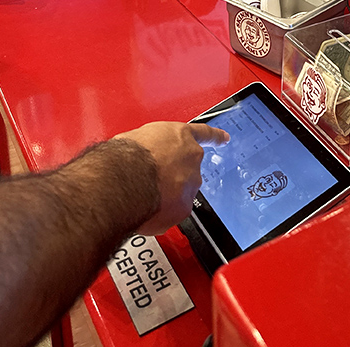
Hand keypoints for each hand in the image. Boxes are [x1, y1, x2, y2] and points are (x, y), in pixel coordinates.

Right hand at [114, 121, 228, 234]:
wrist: (125, 179)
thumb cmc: (127, 156)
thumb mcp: (137, 137)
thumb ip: (150, 145)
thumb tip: (141, 154)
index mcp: (181, 136)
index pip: (204, 134)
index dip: (215, 137)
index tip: (224, 139)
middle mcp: (192, 159)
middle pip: (186, 170)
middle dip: (170, 177)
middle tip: (149, 180)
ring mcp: (190, 184)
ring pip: (179, 193)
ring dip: (164, 196)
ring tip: (141, 196)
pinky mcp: (183, 208)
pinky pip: (172, 214)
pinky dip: (159, 215)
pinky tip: (143, 211)